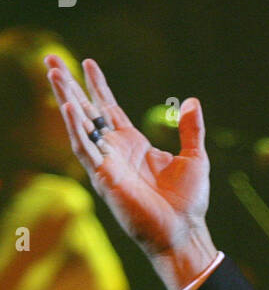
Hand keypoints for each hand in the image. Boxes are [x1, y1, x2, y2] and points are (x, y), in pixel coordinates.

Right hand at [44, 56, 216, 289]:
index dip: (97, 86)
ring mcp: (107, 163)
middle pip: (87, 110)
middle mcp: (116, 150)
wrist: (184, 231)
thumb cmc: (188, 201)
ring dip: (65, 99)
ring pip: (79, 124)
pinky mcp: (104, 178)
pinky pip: (85, 149)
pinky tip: (69, 107)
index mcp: (134, 144)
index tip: (87, 62)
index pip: (109, 108)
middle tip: (51, 58)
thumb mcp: (195, 158)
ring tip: (53, 72)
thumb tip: (193, 102)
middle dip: (69, 85)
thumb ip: (191, 129)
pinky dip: (76, 128)